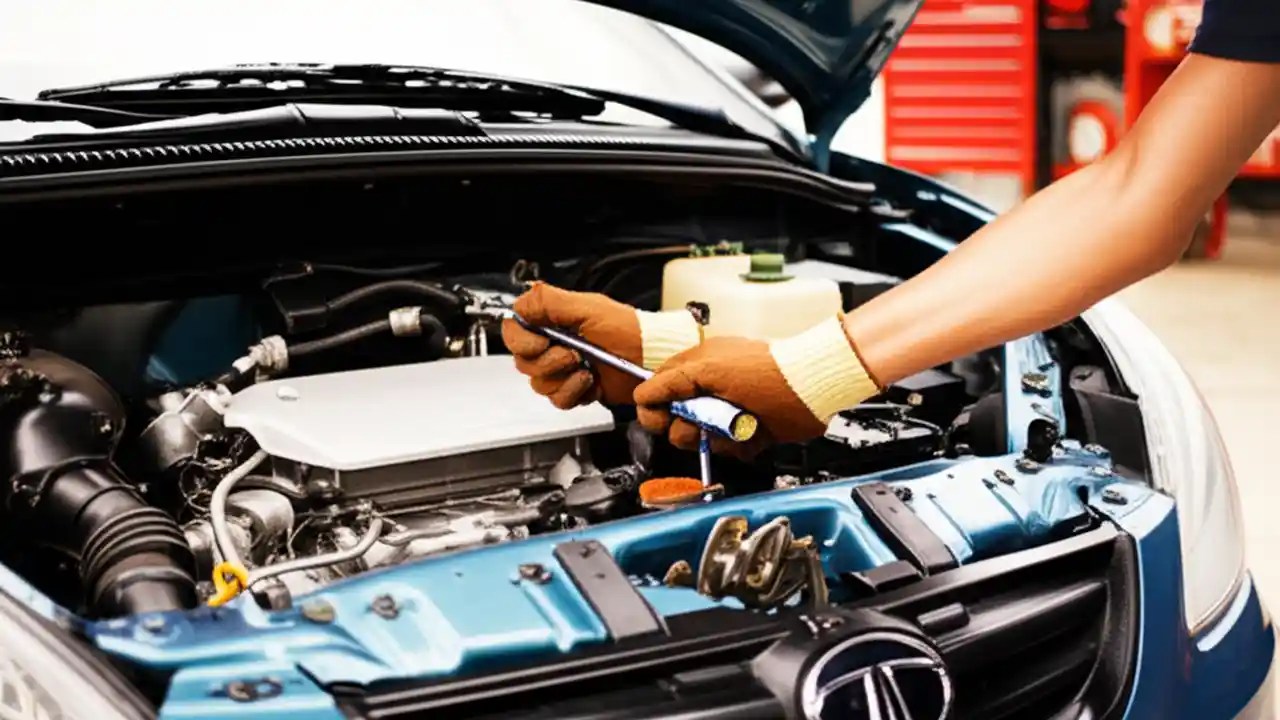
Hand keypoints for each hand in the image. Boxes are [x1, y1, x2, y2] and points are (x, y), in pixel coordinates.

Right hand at [501, 282, 701, 407]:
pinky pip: (558, 400)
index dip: (522, 341)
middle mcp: (553, 345)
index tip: (542, 341)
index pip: (513, 331)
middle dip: (550, 361)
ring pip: (540, 384)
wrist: (650, 358)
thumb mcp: (590, 308)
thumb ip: (550, 302)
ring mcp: (562, 369)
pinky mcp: (573, 389)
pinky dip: (573, 392)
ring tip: (586, 367)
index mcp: (552, 321)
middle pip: (523, 362)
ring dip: (564, 378)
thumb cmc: (628, 330)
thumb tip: (522, 303)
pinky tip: (590, 381)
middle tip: (575, 354)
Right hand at [633, 317, 879, 457]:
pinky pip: (728, 450)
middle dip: (687, 426)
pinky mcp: (747, 434)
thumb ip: (671, 381)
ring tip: (734, 426)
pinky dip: (738, 446)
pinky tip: (751, 434)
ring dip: (714, 438)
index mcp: (699, 368)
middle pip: (676, 422)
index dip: (655, 408)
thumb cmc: (769, 371)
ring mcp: (729, 413)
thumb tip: (643, 395)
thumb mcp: (709, 368)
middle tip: (703, 420)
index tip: (660, 417)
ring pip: (701, 440)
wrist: (811, 389)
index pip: (658, 391)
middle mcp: (711, 391)